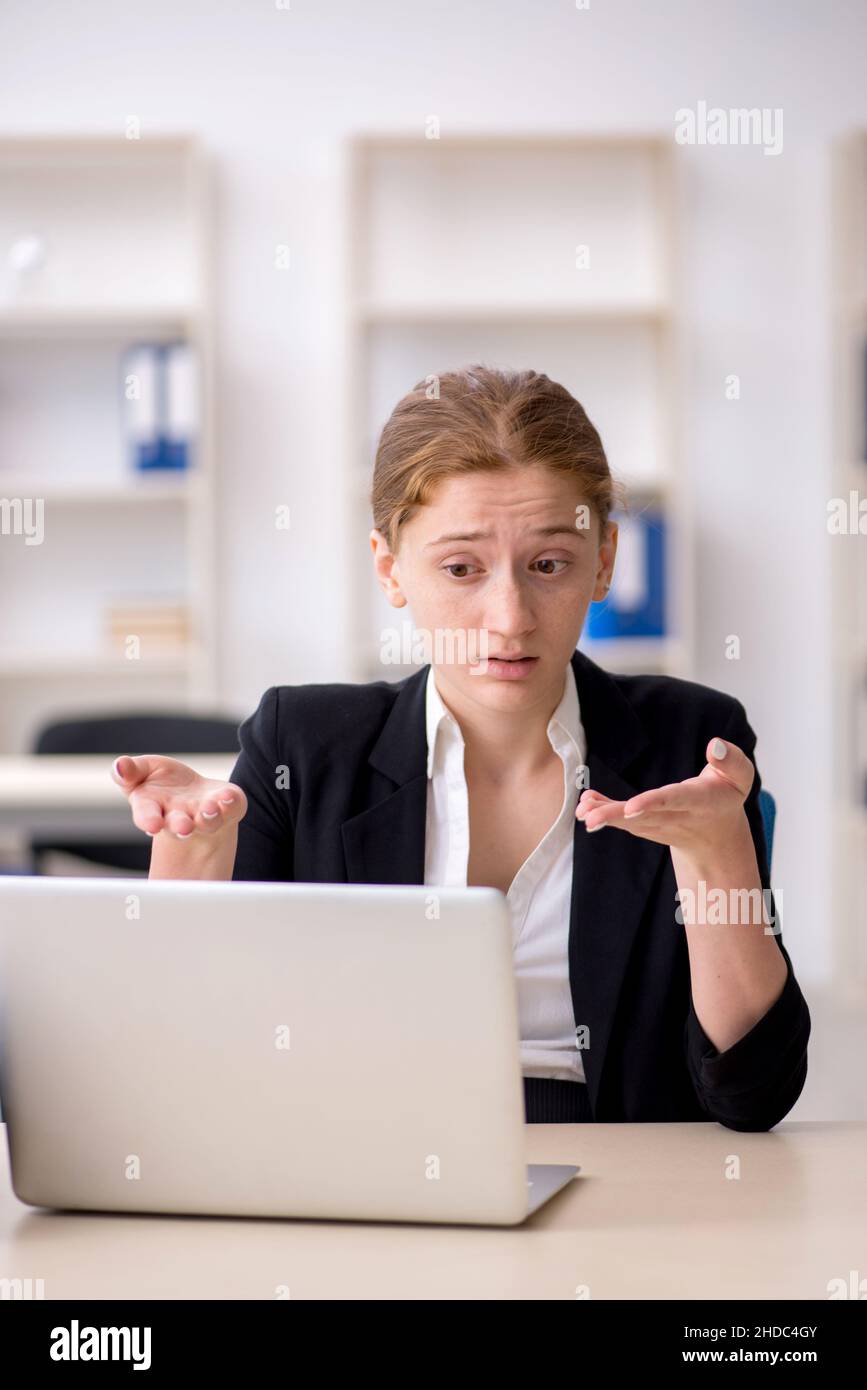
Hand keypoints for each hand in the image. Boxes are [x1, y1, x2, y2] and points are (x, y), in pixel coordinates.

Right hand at [111, 755, 247, 839]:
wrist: (195, 798)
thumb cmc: (163, 785)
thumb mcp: (143, 772)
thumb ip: (131, 771)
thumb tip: (120, 765)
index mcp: (153, 808)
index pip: (146, 815)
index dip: (147, 820)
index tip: (152, 825)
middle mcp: (179, 816)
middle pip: (178, 824)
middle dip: (180, 826)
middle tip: (184, 827)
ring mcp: (204, 814)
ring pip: (207, 821)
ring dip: (208, 816)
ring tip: (209, 809)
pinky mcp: (227, 808)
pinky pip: (231, 807)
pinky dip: (230, 803)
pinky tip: (228, 797)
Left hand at [575, 737, 755, 861]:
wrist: (717, 835)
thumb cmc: (726, 795)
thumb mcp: (740, 776)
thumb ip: (730, 760)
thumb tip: (714, 744)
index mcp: (700, 802)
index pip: (675, 801)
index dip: (653, 803)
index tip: (632, 808)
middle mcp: (677, 817)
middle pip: (645, 817)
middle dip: (616, 816)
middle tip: (590, 817)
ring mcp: (660, 826)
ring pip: (631, 823)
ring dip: (605, 816)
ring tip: (583, 811)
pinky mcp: (647, 827)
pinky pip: (625, 822)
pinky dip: (604, 812)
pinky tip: (585, 805)